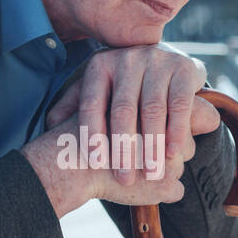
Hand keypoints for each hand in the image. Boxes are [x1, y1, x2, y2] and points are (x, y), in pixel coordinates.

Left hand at [43, 45, 219, 203]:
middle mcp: (128, 58)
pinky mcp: (185, 69)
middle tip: (125, 179)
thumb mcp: (97, 88)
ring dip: (152, 146)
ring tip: (151, 174)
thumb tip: (52, 123)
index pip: (91, 103)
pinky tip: (173, 154)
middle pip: (122, 110)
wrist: (166, 58)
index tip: (96, 164)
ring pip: (152, 110)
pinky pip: (179, 105)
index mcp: (100, 65)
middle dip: (124, 149)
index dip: (93, 135)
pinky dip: (176, 131)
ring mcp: (158, 61)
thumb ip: (74, 105)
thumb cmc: (124, 84)